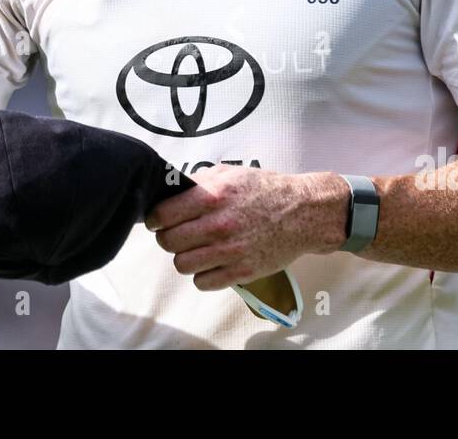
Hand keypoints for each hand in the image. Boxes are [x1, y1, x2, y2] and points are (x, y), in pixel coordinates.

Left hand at [144, 165, 328, 290]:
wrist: (303, 213)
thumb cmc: (265, 190)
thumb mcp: (230, 173)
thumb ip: (198, 182)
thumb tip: (169, 192)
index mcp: (212, 196)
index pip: (162, 215)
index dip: (154, 220)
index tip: (157, 221)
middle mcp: (218, 225)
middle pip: (168, 242)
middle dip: (167, 238)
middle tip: (177, 235)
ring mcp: (230, 251)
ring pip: (182, 265)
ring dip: (184, 257)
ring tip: (195, 249)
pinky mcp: (241, 271)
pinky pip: (203, 282)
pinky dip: (203, 274)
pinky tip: (211, 262)